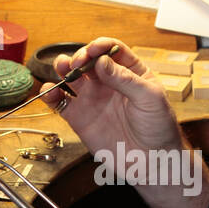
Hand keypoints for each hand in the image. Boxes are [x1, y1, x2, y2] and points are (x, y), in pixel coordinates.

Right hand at [40, 37, 208, 207]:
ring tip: (62, 69)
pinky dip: (51, 95)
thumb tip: (101, 61)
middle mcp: (108, 82)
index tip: (93, 51)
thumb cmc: (158, 127)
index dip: (100, 46)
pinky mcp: (80, 118)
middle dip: (80, 56)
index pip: (112, 50)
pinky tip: (49, 92)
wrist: (151, 161)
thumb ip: (125, 79)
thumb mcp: (149, 98)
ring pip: (71, 76)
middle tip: (78, 64)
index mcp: (130, 72)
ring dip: (63, 68)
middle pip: (88, 59)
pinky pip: (61, 103)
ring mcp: (93, 99)